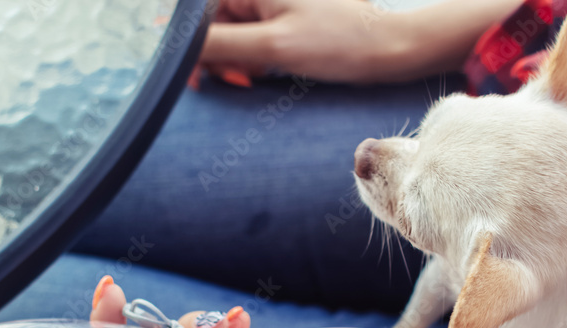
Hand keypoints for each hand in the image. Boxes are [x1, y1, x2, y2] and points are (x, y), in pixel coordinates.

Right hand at [200, 0, 412, 83]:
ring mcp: (277, 2)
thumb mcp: (273, 47)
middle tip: (236, 80)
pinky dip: (253, 58)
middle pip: (216, 21)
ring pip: (235, 32)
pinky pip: (255, 37)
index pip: (200, 11)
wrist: (390, 50)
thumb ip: (220, 45)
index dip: (192, 43)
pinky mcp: (289, 17)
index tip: (195, 74)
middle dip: (218, 54)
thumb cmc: (339, 43)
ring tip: (252, 78)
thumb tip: (176, 49)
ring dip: (235, 60)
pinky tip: (262, 73)